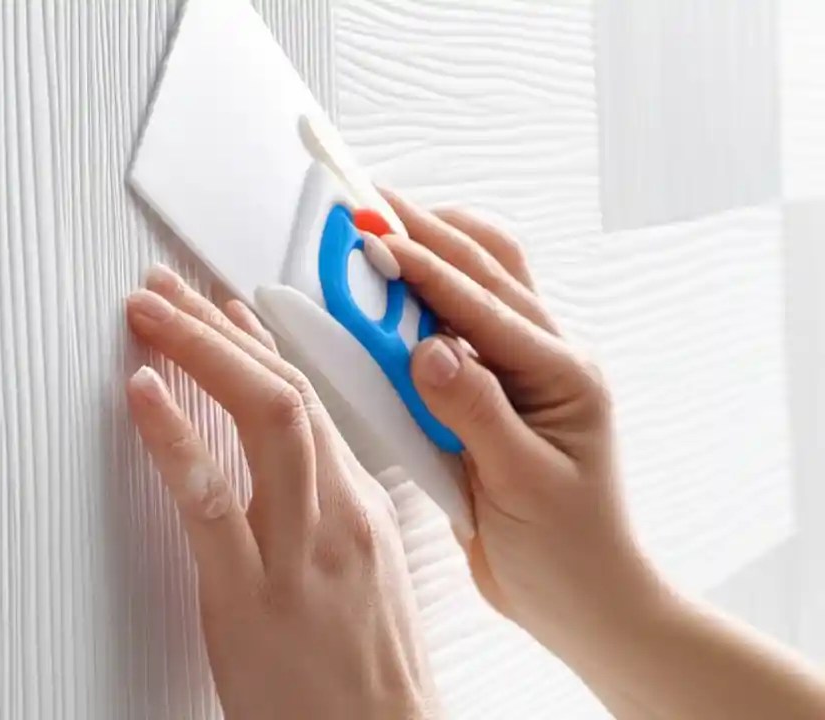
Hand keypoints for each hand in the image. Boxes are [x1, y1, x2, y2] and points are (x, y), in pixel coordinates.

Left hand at [124, 265, 439, 719]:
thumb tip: (291, 460)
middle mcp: (339, 513)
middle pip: (285, 387)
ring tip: (149, 315)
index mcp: (361, 507)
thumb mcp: (360, 573)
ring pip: (261, 416)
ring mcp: (300, 550)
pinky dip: (175, 436)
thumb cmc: (365, 676)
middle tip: (167, 292)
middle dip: (220, 326)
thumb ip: (326, 509)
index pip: (312, 397)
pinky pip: (211, 498)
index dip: (261, 343)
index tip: (226, 307)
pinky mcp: (253, 596)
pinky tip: (145, 395)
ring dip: (199, 351)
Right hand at [376, 191, 665, 656]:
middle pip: (486, 269)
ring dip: (434, 249)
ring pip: (483, 284)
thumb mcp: (521, 485)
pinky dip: (429, 295)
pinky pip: (463, 325)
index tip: (371, 234)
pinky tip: (396, 286)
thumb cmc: (566, 549)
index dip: (423, 264)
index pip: (481, 305)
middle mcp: (548, 360)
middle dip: (426, 230)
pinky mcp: (496, 392)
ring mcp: (524, 372)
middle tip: (367, 203)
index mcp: (563, 375)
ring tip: (381, 223)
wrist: (583, 598)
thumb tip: (429, 349)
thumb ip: (475, 412)